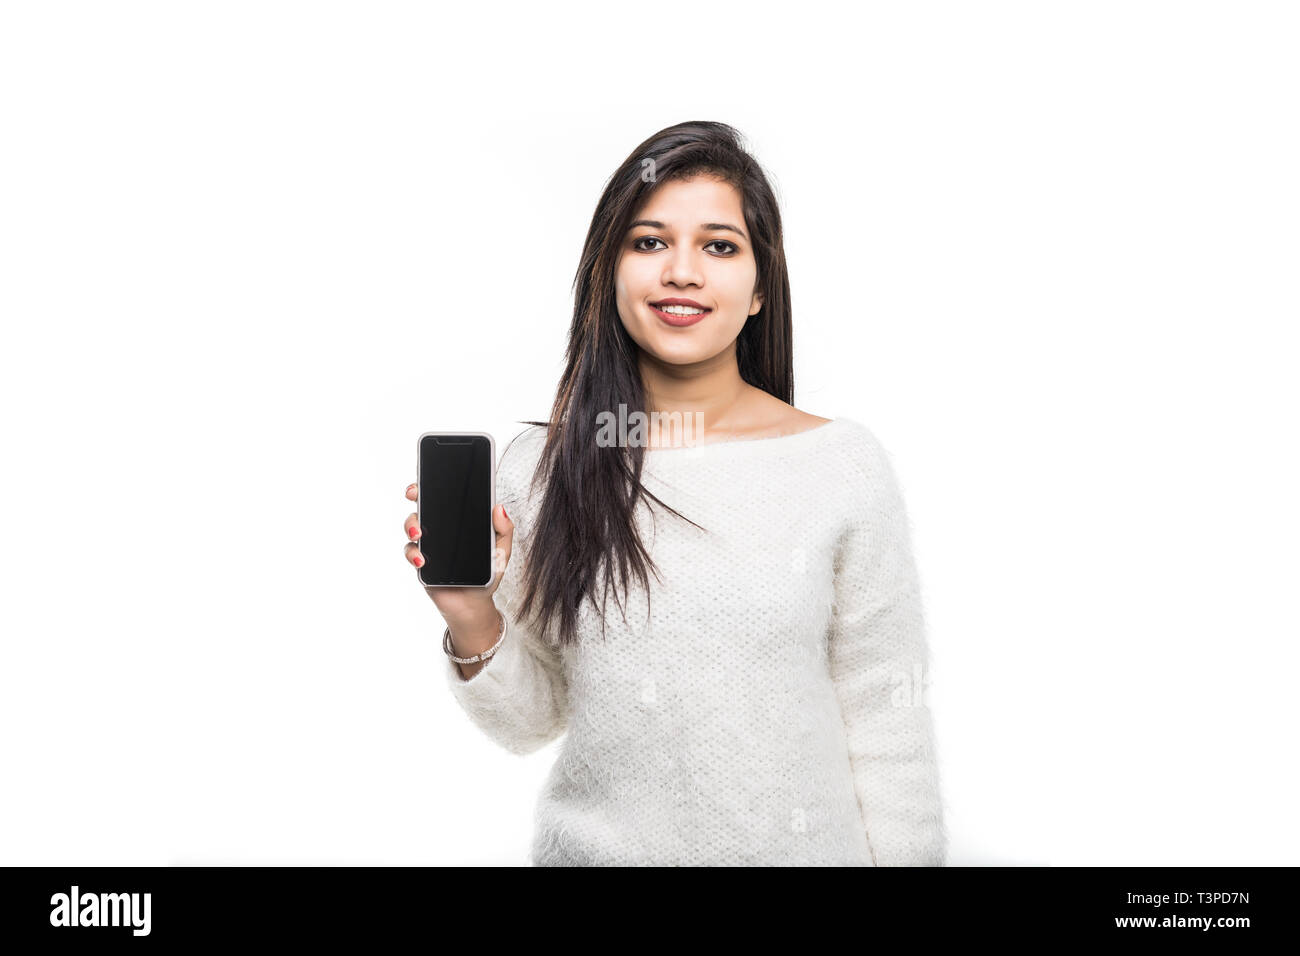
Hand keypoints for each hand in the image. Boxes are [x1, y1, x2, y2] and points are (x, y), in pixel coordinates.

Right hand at [403, 482, 513, 631]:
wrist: (474, 604)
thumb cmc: (487, 574)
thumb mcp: (502, 551)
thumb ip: (504, 529)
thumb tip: (500, 507)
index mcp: (460, 520)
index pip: (446, 496)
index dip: (437, 483)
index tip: (431, 476)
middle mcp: (441, 528)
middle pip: (424, 504)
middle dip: (415, 493)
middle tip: (413, 493)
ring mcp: (429, 544)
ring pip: (412, 525)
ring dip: (411, 525)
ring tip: (419, 534)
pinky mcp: (420, 561)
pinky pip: (410, 552)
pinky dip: (412, 553)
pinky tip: (421, 560)